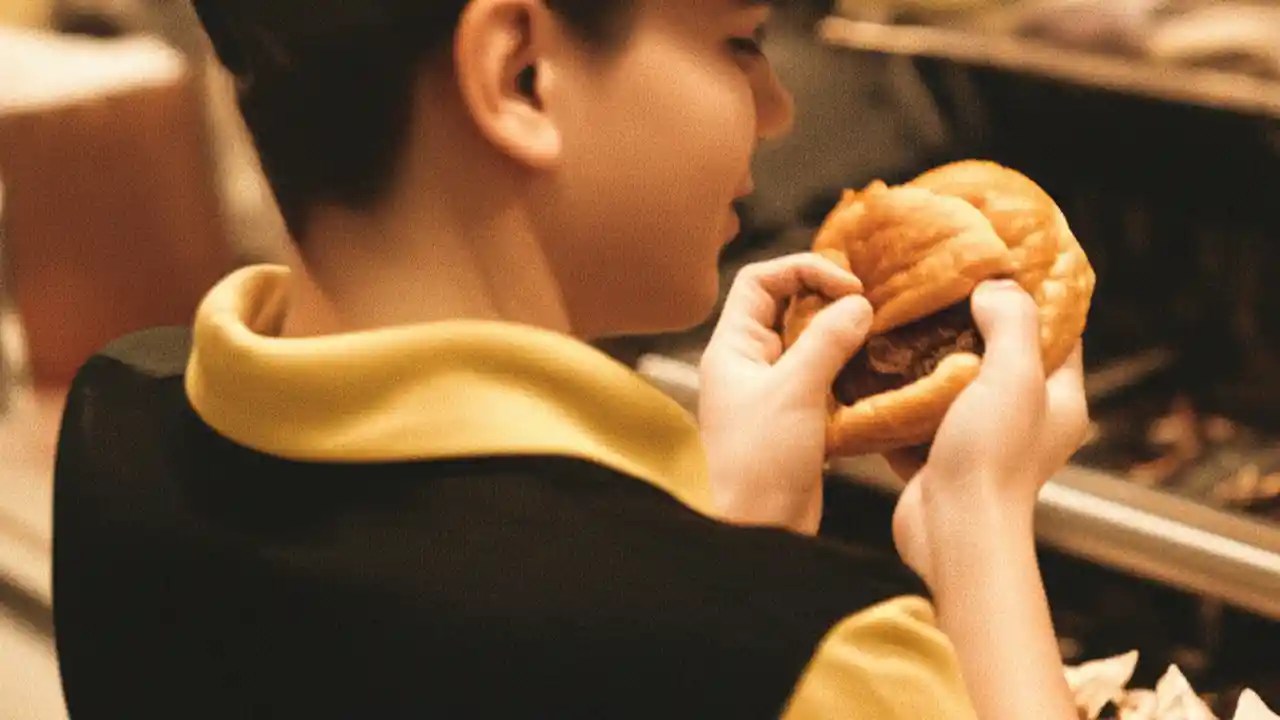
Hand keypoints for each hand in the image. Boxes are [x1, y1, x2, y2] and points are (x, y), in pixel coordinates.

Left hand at [699, 253, 870, 534]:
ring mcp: (771, 391)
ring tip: (880, 334)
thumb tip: (858, 304)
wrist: (757, 533)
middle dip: (829, 299)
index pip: (760, 280)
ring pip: (808, 343)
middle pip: (787, 306)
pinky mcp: (795, 419)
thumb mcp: (795, 392)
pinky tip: (876, 372)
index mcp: (732, 347)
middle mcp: (748, 364)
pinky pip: (822, 378)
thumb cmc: (759, 463)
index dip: (804, 270)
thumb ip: (826, 342)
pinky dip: (848, 369)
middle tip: (871, 306)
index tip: (849, 287)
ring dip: (843, 335)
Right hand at [890, 279, 1088, 585]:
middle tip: (941, 285)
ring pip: (954, 385)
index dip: (1036, 295)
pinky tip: (875, 369)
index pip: (1059, 333)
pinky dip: (899, 398)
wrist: (953, 532)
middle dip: (971, 322)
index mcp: (1060, 399)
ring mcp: (981, 441)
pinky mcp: (939, 459)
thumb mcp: (1015, 375)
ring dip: (929, 358)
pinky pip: (918, 418)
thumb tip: (995, 287)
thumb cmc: (993, 457)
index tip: (1003, 262)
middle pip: (1001, 356)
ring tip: (902, 319)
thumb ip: (1011, 322)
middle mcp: (1025, 420)